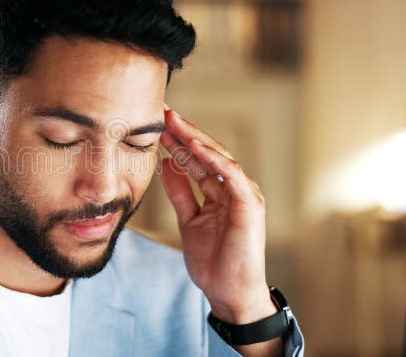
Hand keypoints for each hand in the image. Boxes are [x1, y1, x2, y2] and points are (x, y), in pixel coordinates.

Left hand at [159, 105, 275, 324]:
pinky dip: (213, 159)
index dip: (176, 141)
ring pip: (219, 157)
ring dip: (196, 138)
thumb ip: (180, 192)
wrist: (228, 293)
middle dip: (184, 131)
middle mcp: (233, 188)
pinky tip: (194, 146)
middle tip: (162, 111)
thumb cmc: (213, 262)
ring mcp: (244, 194)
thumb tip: (166, 164)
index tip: (154, 123)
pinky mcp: (250, 204)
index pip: (196, 159)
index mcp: (219, 192)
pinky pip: (231, 175)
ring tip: (174, 122)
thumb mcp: (188, 220)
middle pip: (207, 152)